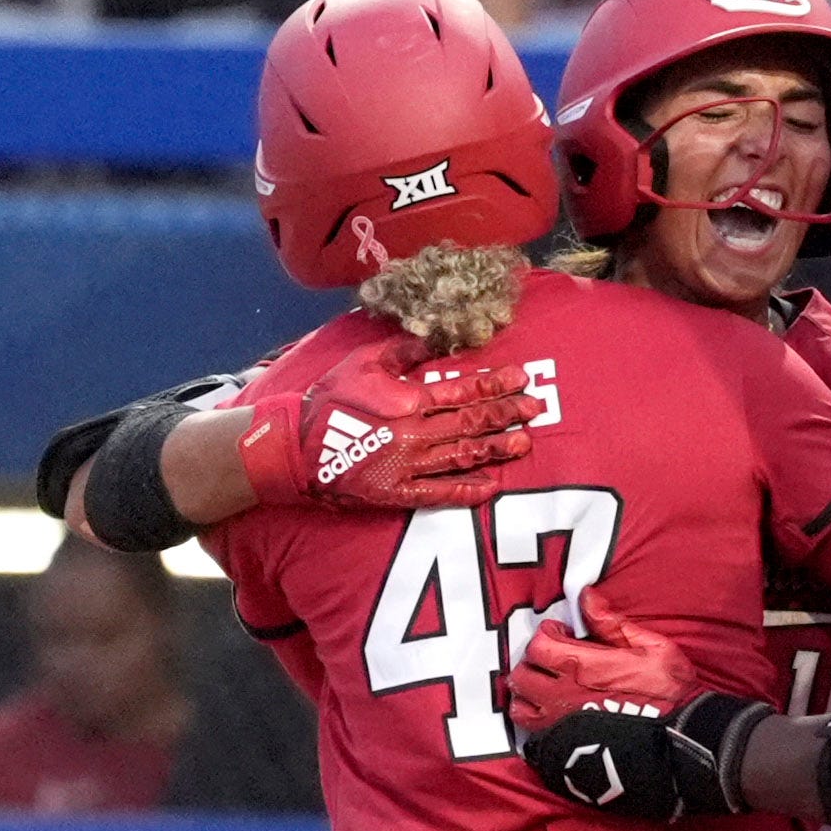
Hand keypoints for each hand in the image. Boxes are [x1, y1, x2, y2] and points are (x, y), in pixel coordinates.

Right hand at [237, 336, 544, 510]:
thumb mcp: (361, 363)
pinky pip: (439, 494)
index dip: (495, 383)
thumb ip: (401, 352)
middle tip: (537, 408)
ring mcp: (407, 465)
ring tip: (525, 443)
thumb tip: (433, 337)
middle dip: (507, 414)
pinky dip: (467, 491)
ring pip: (463, 456)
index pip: (461, 390)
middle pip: (471, 422)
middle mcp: (414, 432)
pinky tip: (492, 487)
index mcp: (408, 400)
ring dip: (496, 449)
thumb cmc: (328, 400)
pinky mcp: (397, 493)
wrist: (293, 447)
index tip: (522, 378)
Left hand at [513, 590, 766, 821]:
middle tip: (552, 659)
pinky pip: (532, 735)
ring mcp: (560, 724)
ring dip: (528, 693)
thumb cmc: (670, 692)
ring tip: (546, 688)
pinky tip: (552, 716)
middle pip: (522, 674)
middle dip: (533, 662)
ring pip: (519, 707)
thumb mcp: (652, 647)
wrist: (679, 737)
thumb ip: (612, 623)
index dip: (546, 634)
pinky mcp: (564, 747)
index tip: (562, 634)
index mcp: (582, 666)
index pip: (538, 645)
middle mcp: (563, 695)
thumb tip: (587, 597)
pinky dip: (535, 722)